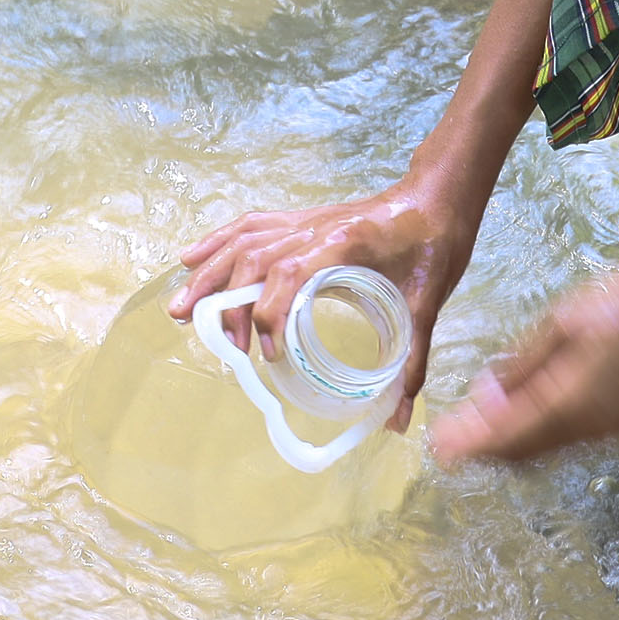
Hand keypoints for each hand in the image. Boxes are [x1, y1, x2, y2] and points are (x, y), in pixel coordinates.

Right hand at [173, 182, 481, 433]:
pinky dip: (216, 242)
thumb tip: (396, 422)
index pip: (290, 272)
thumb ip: (411, 362)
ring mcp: (303, 221)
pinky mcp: (299, 219)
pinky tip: (190, 260)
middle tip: (221, 348)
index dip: (270, 313)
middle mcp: (315, 227)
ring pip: (242, 242)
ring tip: (180, 310)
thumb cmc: (435, 245)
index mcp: (345, 243)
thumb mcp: (427, 304)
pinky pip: (248, 226)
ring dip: (208, 275)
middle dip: (228, 304)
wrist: (437, 197)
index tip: (271, 355)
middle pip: (255, 260)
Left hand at [428, 253, 618, 467]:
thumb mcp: (573, 316)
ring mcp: (612, 428)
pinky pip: (569, 438)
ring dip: (510, 443)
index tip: (435, 447)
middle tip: (449, 437)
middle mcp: (590, 429)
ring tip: (477, 425)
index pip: (505, 439)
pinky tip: (525, 412)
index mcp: (571, 402)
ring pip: (547, 449)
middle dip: (483, 448)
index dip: (467, 445)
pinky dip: (538, 433)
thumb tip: (486, 392)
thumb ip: (527, 360)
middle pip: (524, 453)